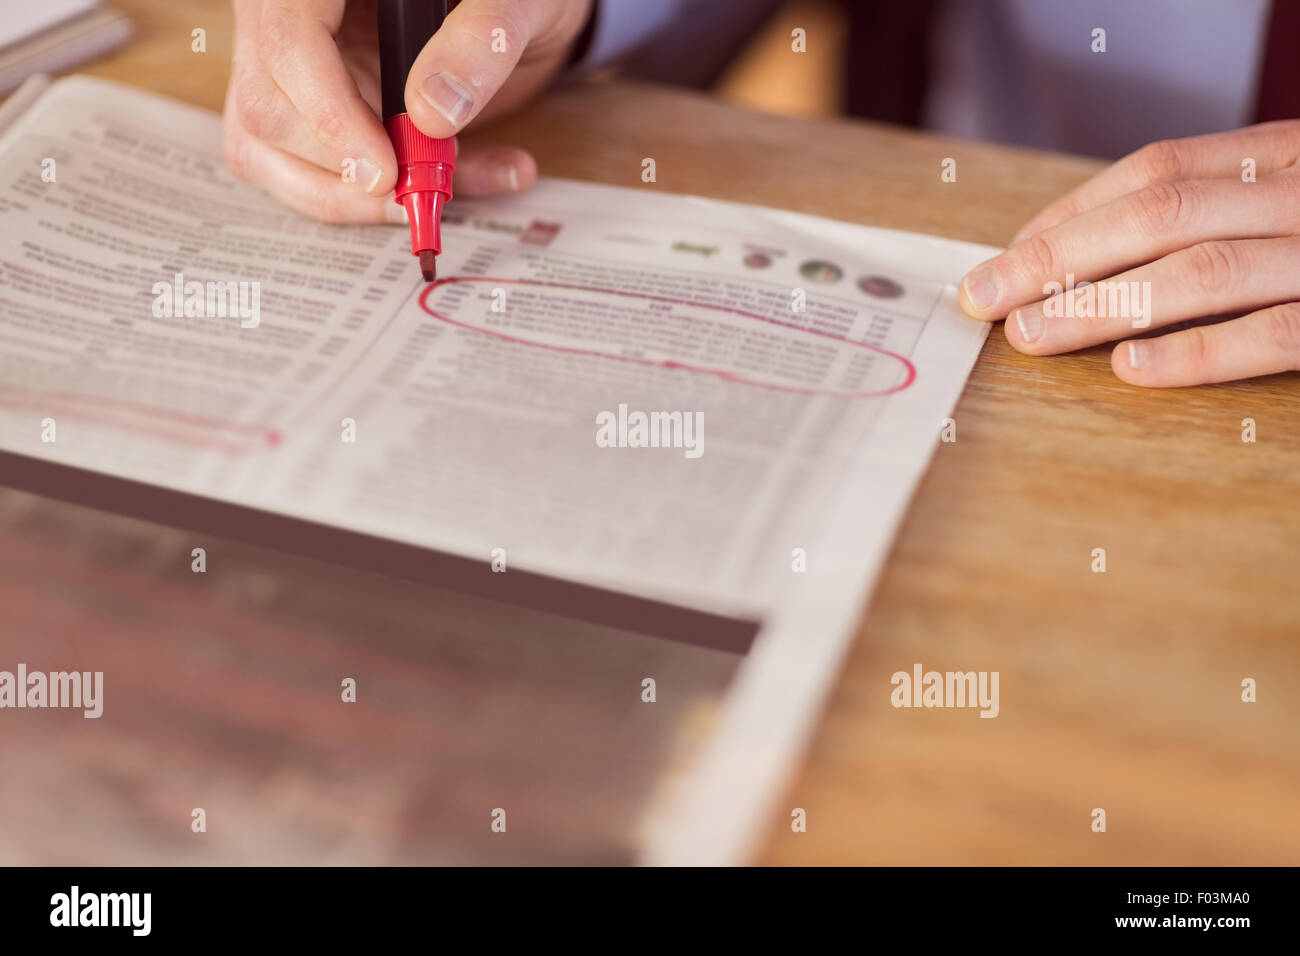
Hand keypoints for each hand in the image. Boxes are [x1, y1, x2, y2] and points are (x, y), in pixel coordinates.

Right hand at [223, 0, 593, 222]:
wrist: (514, 10)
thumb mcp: (517, 2)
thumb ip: (481, 43)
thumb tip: (432, 114)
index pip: (287, 43)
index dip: (328, 116)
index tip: (384, 172)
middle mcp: (285, 18)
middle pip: (269, 111)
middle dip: (350, 171)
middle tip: (436, 182)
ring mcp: (288, 69)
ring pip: (275, 155)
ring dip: (363, 199)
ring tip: (456, 180)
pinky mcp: (306, 112)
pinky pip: (310, 176)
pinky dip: (376, 203)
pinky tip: (452, 181)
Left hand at [958, 122, 1299, 386]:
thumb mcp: (1283, 199)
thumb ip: (1210, 210)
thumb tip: (1073, 250)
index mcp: (1282, 156)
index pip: (1158, 171)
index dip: (1071, 214)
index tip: (1003, 258)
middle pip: (1162, 216)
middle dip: (1060, 257)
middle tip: (989, 298)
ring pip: (1204, 273)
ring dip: (1104, 305)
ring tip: (1032, 335)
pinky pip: (1269, 335)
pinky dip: (1195, 351)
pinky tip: (1128, 367)